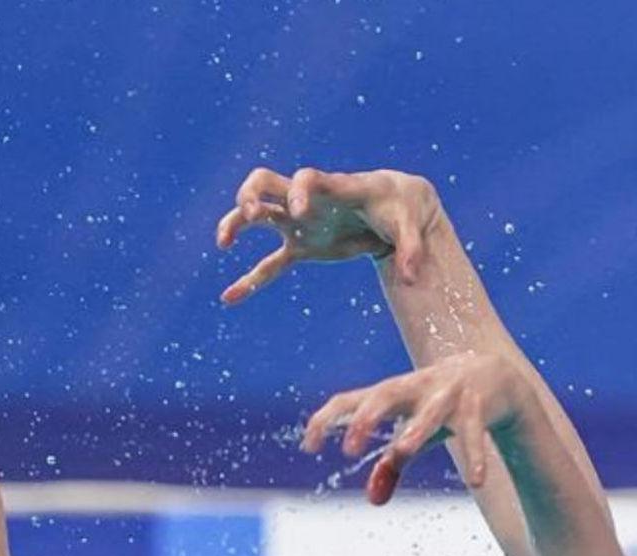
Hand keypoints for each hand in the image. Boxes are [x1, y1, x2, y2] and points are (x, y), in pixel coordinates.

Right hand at [216, 165, 440, 303]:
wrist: (395, 211)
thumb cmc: (402, 210)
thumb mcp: (411, 226)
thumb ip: (411, 249)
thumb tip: (413, 277)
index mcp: (334, 189)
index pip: (307, 178)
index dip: (298, 188)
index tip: (298, 208)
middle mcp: (308, 202)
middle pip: (265, 183)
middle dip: (251, 195)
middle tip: (249, 214)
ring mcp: (300, 224)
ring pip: (257, 217)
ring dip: (235, 224)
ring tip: (223, 243)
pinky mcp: (302, 247)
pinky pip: (269, 265)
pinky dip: (250, 281)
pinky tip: (228, 298)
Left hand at [301, 351, 528, 505]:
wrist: (495, 374)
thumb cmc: (442, 405)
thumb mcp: (415, 432)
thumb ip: (393, 465)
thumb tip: (373, 501)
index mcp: (393, 392)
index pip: (351, 400)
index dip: (327, 419)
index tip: (309, 446)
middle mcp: (416, 388)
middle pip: (385, 395)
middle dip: (367, 418)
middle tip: (350, 449)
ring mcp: (448, 394)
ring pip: (429, 413)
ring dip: (416, 431)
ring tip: (402, 451)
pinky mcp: (478, 405)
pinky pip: (474, 431)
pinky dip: (476, 454)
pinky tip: (476, 480)